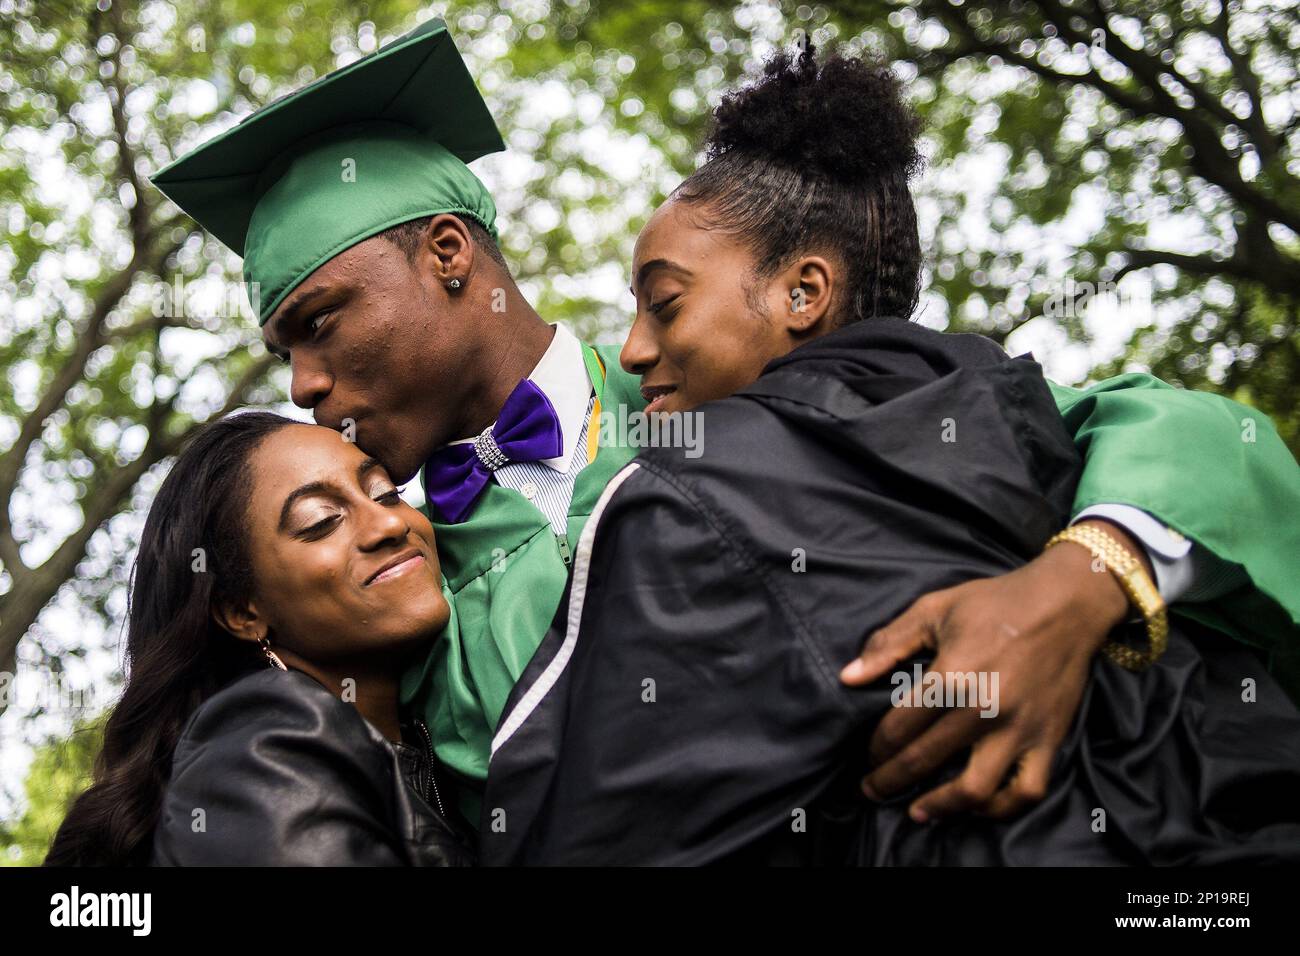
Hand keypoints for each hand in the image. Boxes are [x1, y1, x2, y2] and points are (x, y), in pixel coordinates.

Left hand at [840, 520, 1150, 821]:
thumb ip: (889, 644)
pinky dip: (1000, 807)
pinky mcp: (1049, 739)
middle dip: (890, 781)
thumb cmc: (995, 602)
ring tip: (917, 812)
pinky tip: (976, 807)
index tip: (866, 756)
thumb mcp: (934, 609)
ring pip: (974, 789)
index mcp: (952, 675)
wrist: (1067, 602)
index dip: (875, 747)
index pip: (899, 726)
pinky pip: (1026, 791)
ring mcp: (1019, 729)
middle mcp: (984, 708)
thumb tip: (848, 677)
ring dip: (939, 806)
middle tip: (872, 789)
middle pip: (925, 760)